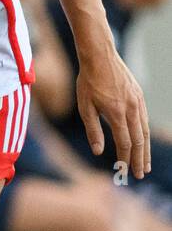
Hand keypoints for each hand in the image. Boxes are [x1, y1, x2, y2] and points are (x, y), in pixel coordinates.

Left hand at [76, 46, 150, 177]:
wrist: (100, 56)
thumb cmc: (88, 81)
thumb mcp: (85, 106)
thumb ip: (93, 130)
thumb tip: (98, 151)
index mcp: (117, 113)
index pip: (124, 143)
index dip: (124, 159)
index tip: (123, 170)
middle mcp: (132, 109)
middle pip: (139, 140)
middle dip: (139, 159)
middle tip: (140, 174)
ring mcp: (138, 102)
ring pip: (144, 130)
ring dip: (144, 149)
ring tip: (144, 163)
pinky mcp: (140, 96)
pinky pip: (144, 119)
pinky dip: (144, 133)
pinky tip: (142, 141)